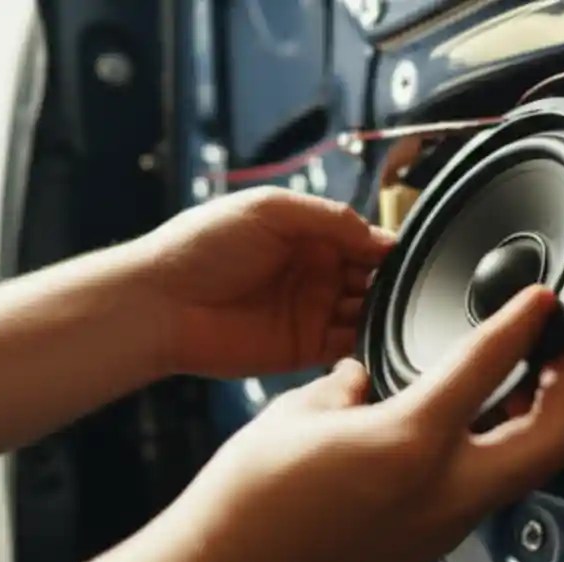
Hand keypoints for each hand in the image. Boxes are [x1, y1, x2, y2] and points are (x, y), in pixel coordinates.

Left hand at [137, 187, 393, 377]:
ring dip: (381, 312)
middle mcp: (313, 273)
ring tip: (393, 313)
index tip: (404, 255)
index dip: (385, 247)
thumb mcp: (269, 209)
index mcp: (307, 235)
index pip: (363, 240)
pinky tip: (379, 337)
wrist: (160, 304)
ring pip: (366, 313)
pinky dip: (367, 343)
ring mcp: (310, 312)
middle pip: (371, 278)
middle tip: (400, 288)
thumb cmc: (202, 246)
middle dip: (388, 282)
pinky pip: (347, 347)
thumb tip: (376, 235)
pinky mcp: (303, 349)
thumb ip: (327, 217)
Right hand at [152, 285, 563, 561]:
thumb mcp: (296, 414)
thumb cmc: (246, 501)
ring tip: (513, 393)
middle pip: (551, 443)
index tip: (542, 303)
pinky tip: (457, 438)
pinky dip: (491, 460)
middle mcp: (440, 492)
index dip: (522, 323)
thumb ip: (346, 387)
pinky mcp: (424, 551)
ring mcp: (439, 530)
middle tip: (555, 359)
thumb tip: (365, 380)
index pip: (488, 366)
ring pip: (521, 476)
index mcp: (409, 443)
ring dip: (532, 430)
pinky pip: (481, 498)